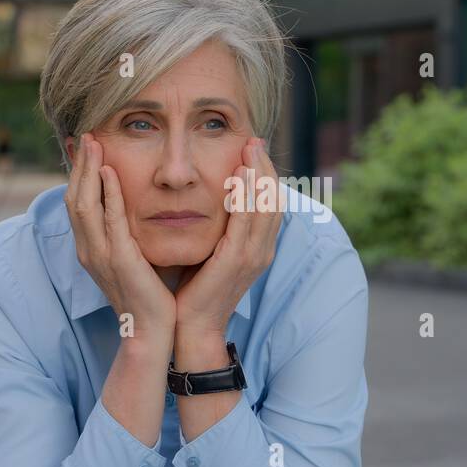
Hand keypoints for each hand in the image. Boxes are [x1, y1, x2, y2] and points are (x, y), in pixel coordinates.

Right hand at [64, 133, 176, 344]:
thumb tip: (137, 208)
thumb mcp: (133, 258)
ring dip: (88, 171)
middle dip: (79, 165)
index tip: (85, 147)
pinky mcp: (118, 260)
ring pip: (84, 204)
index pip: (77, 203)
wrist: (150, 330)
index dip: (79, 174)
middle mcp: (89, 249)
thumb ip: (128, 234)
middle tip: (85, 135)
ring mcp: (100, 255)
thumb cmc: (148, 295)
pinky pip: (109, 220)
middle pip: (74, 198)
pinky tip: (109, 172)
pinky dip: (107, 194)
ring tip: (94, 143)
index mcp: (91, 249)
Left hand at [173, 138, 282, 340]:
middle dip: (266, 166)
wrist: (192, 326)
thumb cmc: (196, 290)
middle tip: (254, 139)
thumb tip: (212, 200)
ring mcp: (253, 256)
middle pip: (273, 199)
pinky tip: (239, 174)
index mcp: (259, 249)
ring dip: (259, 173)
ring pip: (265, 206)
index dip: (265, 174)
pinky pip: (246, 221)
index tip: (253, 148)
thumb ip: (219, 229)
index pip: (270, 203)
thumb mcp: (212, 252)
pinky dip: (246, 195)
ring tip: (250, 147)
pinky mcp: (237, 260)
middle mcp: (262, 250)